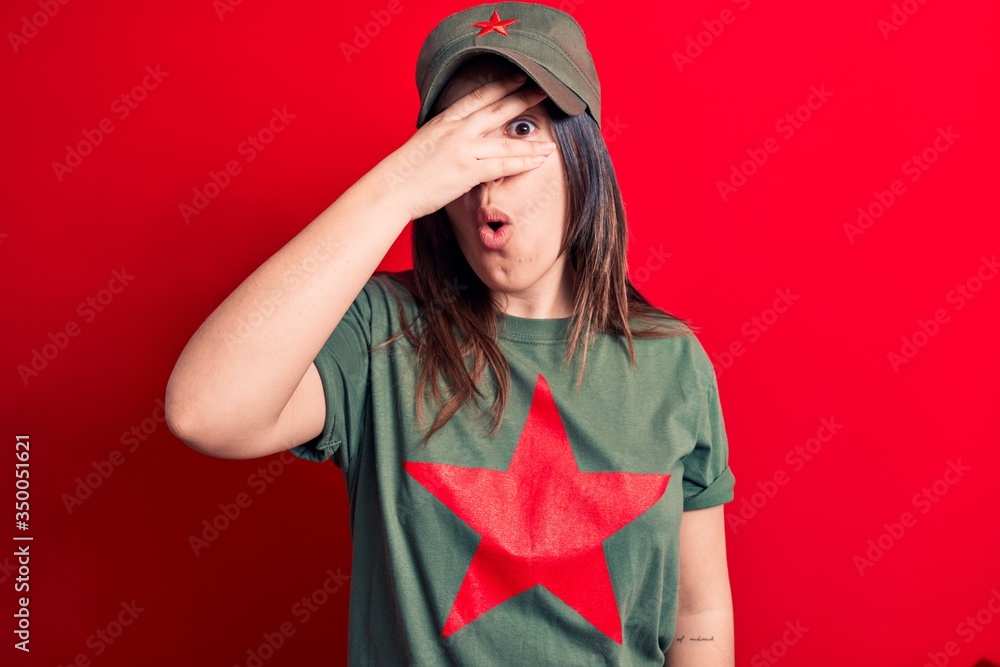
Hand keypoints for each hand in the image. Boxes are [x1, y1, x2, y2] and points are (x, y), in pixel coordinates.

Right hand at [378, 73, 555, 220]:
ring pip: (505, 141)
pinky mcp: (467, 172)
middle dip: (523, 99)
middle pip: (497, 110)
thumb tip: (458, 135)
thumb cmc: (406, 170)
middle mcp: (457, 130)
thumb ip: (445, 134)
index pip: (479, 96)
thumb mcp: (426, 141)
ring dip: (530, 141)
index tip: (520, 77)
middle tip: (544, 91)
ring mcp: (463, 150)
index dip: (502, 85)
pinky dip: (522, 163)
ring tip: (550, 141)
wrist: (392, 188)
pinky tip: (538, 160)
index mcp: (446, 120)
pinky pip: (502, 166)